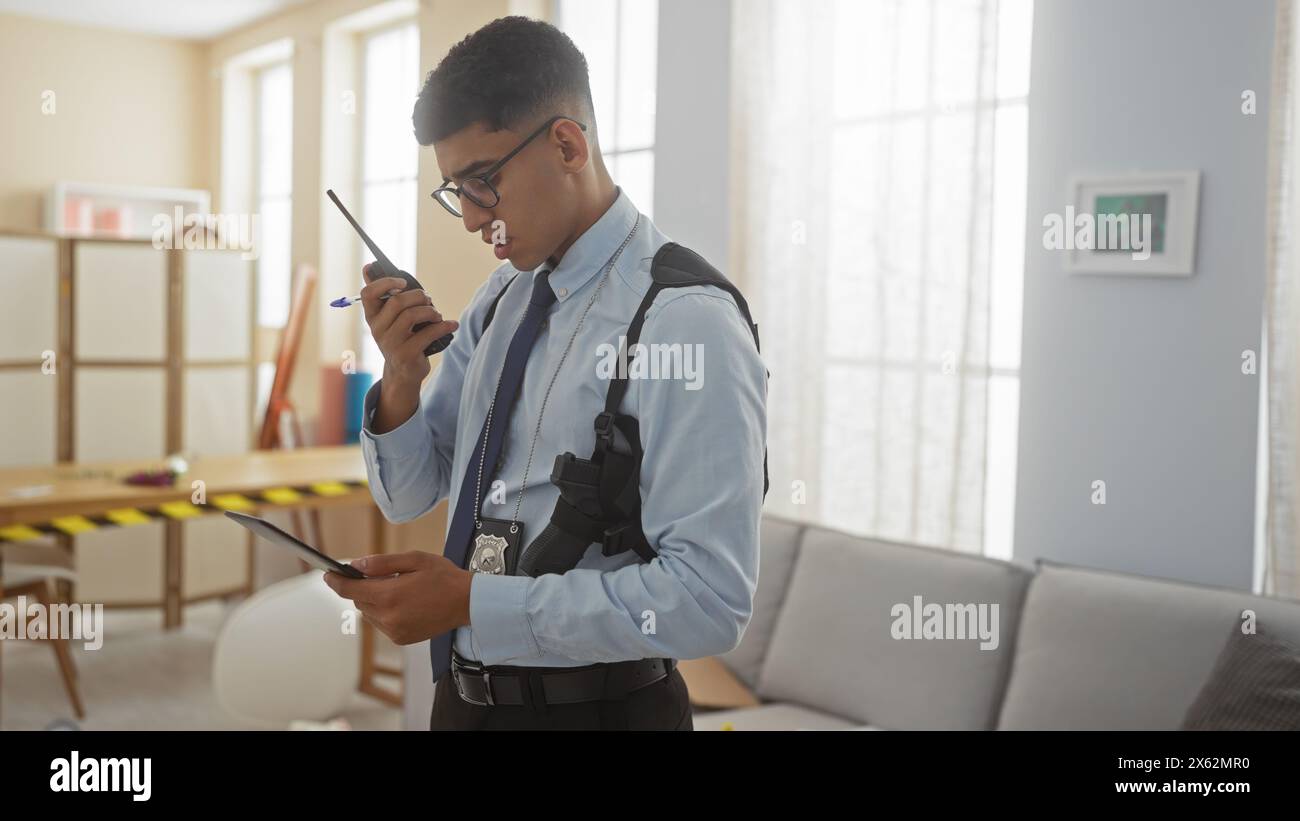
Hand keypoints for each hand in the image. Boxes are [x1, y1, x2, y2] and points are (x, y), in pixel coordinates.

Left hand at [322, 550, 472, 645]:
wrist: (467, 603)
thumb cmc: (444, 577)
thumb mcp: (414, 560)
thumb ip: (382, 563)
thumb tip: (356, 565)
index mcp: (389, 595)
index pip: (350, 590)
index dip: (335, 582)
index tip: (327, 574)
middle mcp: (388, 617)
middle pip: (359, 601)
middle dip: (363, 588)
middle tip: (381, 576)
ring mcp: (394, 631)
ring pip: (369, 613)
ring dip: (374, 601)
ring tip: (398, 589)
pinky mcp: (401, 639)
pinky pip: (381, 623)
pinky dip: (385, 612)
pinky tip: (404, 603)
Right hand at [360, 263, 458, 389]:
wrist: (403, 373)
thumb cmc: (400, 338)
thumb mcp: (389, 319)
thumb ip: (384, 296)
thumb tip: (369, 267)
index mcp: (372, 317)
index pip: (368, 294)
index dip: (385, 283)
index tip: (402, 282)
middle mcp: (377, 330)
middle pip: (397, 302)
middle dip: (418, 296)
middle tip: (428, 299)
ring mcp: (391, 343)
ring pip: (412, 315)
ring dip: (431, 311)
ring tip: (436, 315)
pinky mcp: (406, 354)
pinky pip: (428, 333)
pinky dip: (444, 326)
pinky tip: (451, 325)